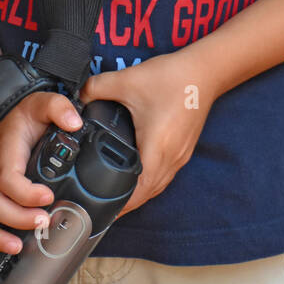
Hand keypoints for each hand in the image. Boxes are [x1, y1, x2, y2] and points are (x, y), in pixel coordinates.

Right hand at [0, 89, 82, 258]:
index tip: (48, 197)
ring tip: (16, 246)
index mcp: (4, 148)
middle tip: (44, 223)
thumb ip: (59, 107)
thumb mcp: (43, 103)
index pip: (8, 176)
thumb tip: (74, 122)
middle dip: (18, 218)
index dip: (26, 193)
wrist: (5, 115)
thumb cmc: (25, 116)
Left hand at [78, 52, 214, 215]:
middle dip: (126, 204)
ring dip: (139, 193)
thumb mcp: (127, 80)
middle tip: (101, 207)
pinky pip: (165, 174)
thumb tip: (77, 97)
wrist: (206, 70)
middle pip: (148, 194)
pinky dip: (149, 180)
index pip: (138, 192)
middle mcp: (172, 158)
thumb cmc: (173, 77)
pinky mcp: (184, 149)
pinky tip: (137, 174)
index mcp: (157, 148)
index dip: (119, 206)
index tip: (100, 212)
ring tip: (116, 196)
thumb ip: (96, 88)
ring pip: (158, 186)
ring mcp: (181, 155)